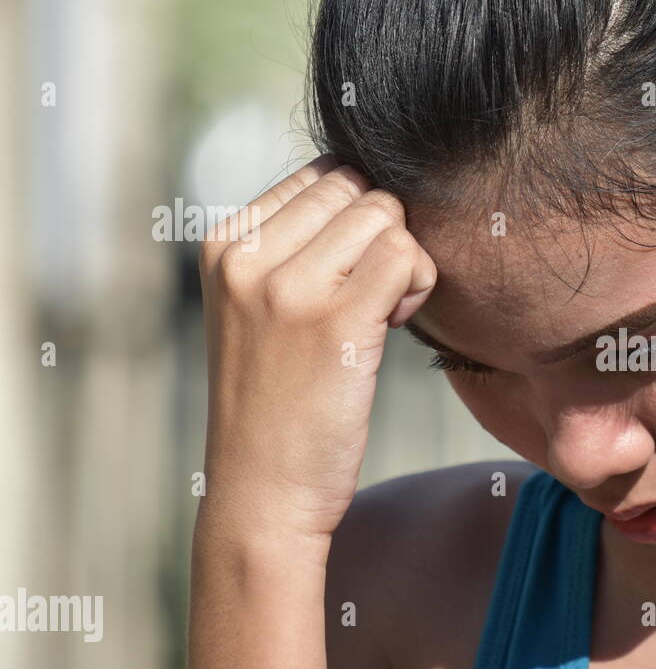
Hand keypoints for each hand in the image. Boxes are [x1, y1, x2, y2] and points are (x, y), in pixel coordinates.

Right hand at [196, 156, 435, 544]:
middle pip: (358, 189)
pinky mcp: (335, 322)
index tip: (349, 275)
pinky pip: (404, 256)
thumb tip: (372, 193)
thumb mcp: (258, 310)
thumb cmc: (277, 404)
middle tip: (376, 296)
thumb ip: (295, 247)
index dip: (356, 218)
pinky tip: (397, 324)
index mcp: (223, 243)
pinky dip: (419, 283)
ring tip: (385, 313)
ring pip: (385, 216)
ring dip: (406, 260)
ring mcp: (288, 286)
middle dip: (384, 233)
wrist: (262, 492)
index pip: (322, 176)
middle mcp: (246, 255)